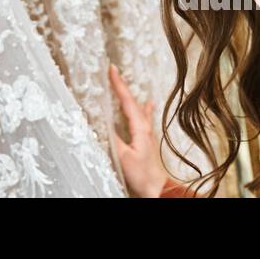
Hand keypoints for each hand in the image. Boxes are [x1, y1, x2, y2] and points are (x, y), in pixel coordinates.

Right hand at [108, 65, 169, 196]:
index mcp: (140, 128)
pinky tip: (149, 105)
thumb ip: (113, 139)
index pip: (127, 101)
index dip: (119, 85)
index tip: (112, 69)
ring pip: (138, 109)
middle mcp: (145, 128)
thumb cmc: (142, 175)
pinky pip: (144, 119)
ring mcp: (147, 134)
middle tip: (113, 73)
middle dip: (122, 87)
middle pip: (132, 102)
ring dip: (130, 97)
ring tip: (127, 85)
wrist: (157, 189)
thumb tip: (102, 122)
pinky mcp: (146, 141)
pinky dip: (143, 109)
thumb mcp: (123, 156)